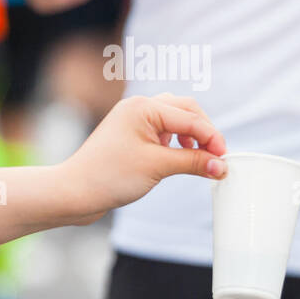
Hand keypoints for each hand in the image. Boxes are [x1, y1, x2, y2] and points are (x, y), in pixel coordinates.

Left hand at [58, 94, 227, 222]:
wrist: (74, 192)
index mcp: (144, 108)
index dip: (212, 138)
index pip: (191, 118)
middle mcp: (140, 107)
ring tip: (200, 157)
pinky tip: (182, 156)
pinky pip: (166, 130)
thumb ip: (194, 162)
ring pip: (178, 118)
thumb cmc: (109, 176)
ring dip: (193, 135)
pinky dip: (180, 141)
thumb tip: (222, 166)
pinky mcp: (134, 133)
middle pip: (187, 110)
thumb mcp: (158, 167)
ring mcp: (135, 119)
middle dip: (205, 132)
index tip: (225, 160)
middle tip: (216, 157)